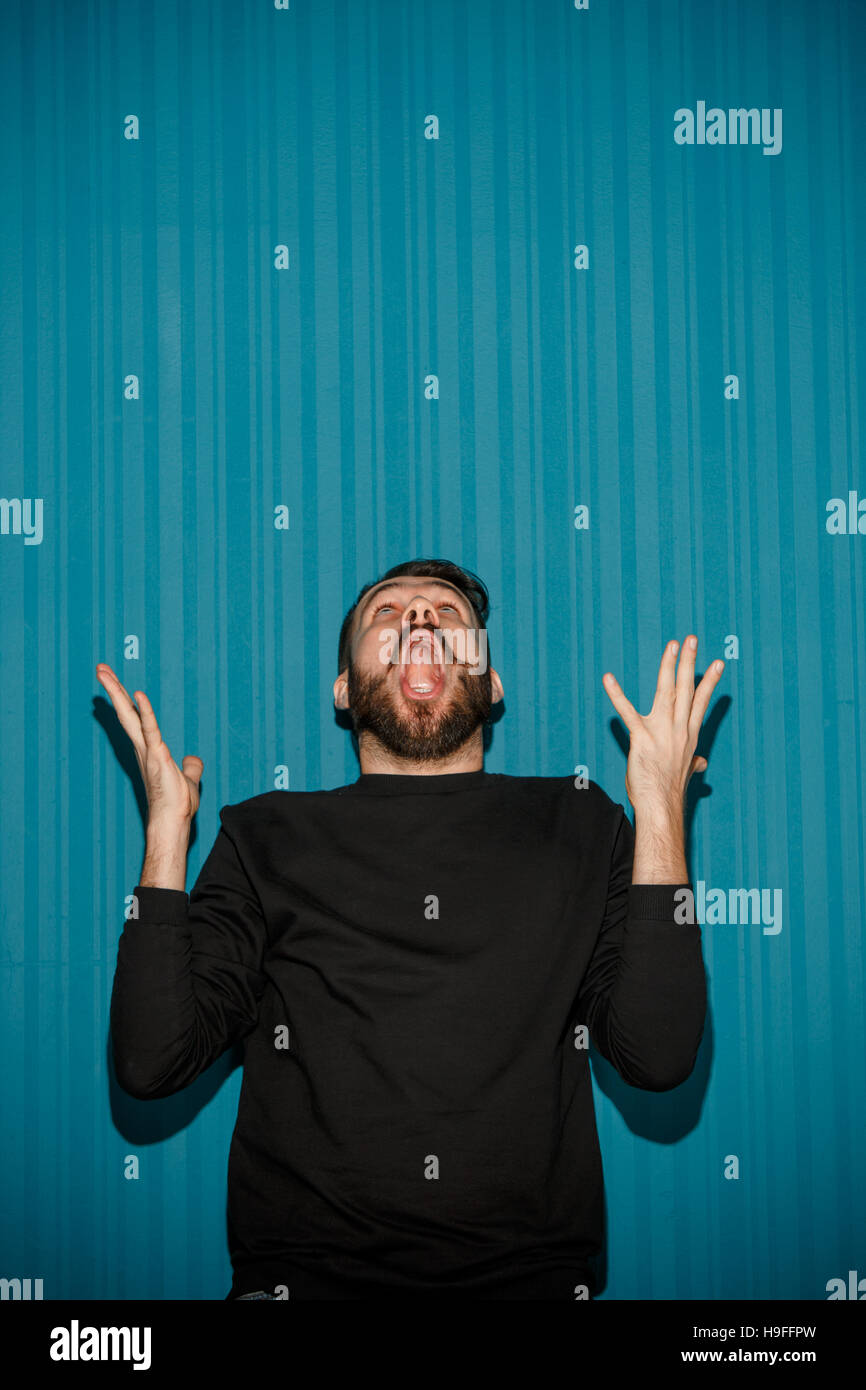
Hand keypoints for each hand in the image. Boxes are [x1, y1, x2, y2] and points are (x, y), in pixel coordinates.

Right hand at [96, 663, 202, 824]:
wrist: (173, 821)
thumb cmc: (177, 804)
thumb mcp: (188, 779)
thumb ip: (191, 767)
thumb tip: (194, 759)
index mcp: (148, 750)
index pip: (134, 719)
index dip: (125, 700)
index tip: (114, 683)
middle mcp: (142, 747)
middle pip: (125, 712)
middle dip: (113, 689)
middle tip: (101, 668)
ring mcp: (147, 751)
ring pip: (129, 715)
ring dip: (117, 692)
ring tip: (104, 673)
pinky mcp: (156, 756)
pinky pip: (150, 729)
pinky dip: (146, 712)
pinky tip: (139, 694)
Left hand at [602, 637, 723, 816]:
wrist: (661, 806)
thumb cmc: (670, 790)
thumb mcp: (685, 773)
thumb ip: (693, 763)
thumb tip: (701, 763)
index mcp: (689, 734)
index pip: (701, 702)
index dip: (709, 682)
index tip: (718, 663)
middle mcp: (679, 728)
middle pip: (687, 689)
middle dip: (689, 662)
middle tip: (692, 640)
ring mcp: (662, 731)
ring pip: (667, 691)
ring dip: (668, 666)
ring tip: (672, 645)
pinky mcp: (641, 737)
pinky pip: (627, 711)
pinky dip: (617, 694)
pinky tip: (608, 678)